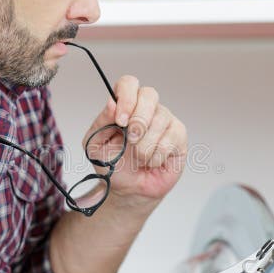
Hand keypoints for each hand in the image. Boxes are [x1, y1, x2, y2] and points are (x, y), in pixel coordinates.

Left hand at [84, 76, 186, 205]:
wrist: (129, 189)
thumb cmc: (113, 164)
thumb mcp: (95, 146)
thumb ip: (101, 123)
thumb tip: (112, 104)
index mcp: (125, 104)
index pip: (128, 83)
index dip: (126, 97)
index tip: (120, 120)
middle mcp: (146, 107)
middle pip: (149, 94)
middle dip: (138, 119)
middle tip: (130, 140)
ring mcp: (164, 119)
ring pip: (160, 120)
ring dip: (145, 145)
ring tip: (138, 157)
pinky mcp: (178, 135)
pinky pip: (171, 138)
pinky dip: (156, 155)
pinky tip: (151, 161)